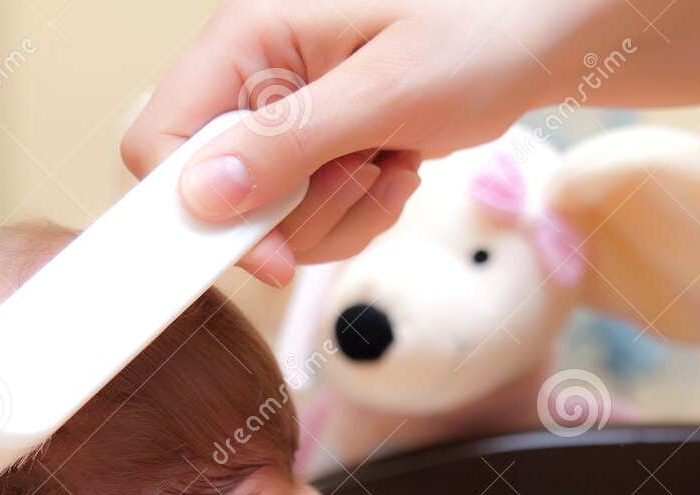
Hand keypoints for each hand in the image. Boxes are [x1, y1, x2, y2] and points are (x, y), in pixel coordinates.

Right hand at [121, 0, 583, 283]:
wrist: (538, 36)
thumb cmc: (476, 34)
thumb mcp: (385, 92)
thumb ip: (288, 143)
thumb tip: (202, 197)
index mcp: (246, 38)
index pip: (160, 138)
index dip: (203, 210)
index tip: (276, 256)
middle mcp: (250, 76)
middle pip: (221, 195)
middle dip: (302, 212)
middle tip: (369, 172)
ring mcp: (282, 117)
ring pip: (271, 219)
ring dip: (342, 214)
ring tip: (395, 160)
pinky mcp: (314, 149)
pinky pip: (311, 218)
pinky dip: (360, 212)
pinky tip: (400, 165)